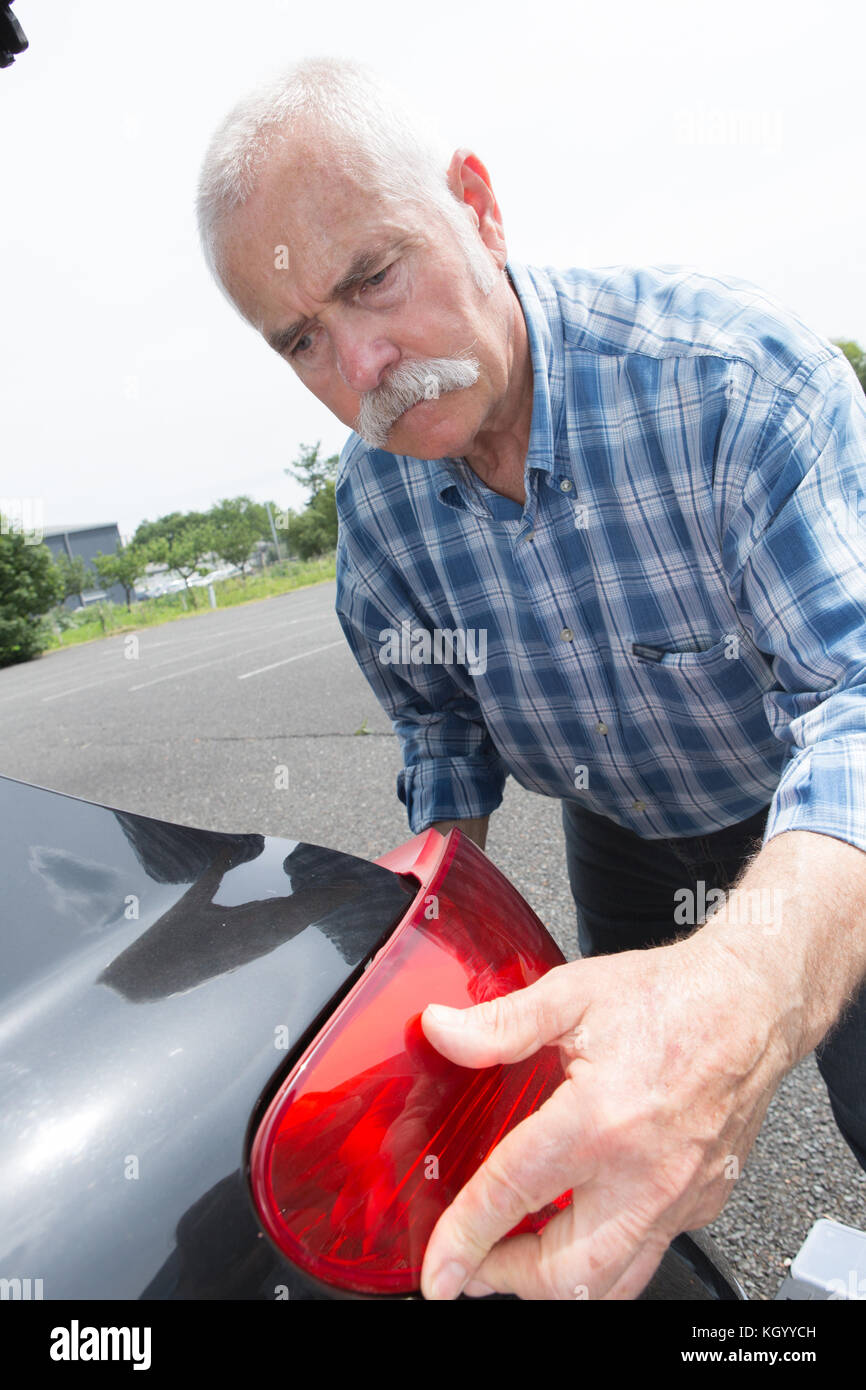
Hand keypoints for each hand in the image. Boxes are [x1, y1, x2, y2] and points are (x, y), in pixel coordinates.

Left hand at [419, 933, 792, 1299]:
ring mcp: (678, 1197)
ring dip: (557, 1282)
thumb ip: (500, 1023)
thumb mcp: (572, 995)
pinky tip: (579, 1222)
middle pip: (566, 1276)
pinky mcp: (702, 1202)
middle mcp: (643, 1175)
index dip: (463, 1239)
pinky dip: (605, 1255)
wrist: (751, 1002)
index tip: (439, 1270)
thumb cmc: (672, 997)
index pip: (511, 1197)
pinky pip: (648, 1252)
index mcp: (600, 1121)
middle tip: (474, 1264)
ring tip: (518, 1258)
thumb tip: (442, 1031)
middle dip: (508, 1280)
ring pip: (614, 1283)